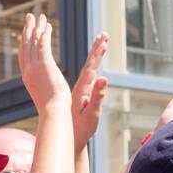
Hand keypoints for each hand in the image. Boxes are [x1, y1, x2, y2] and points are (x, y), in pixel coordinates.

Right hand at [19, 13, 70, 109]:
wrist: (54, 112)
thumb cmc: (53, 108)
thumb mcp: (44, 95)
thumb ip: (43, 86)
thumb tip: (45, 87)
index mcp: (28, 77)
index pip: (24, 55)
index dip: (26, 41)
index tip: (28, 30)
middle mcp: (28, 70)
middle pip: (26, 45)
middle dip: (28, 30)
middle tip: (30, 17)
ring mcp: (35, 67)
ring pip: (34, 42)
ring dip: (37, 28)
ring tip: (40, 16)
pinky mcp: (44, 65)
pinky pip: (43, 45)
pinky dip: (44, 34)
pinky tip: (48, 25)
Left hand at [70, 33, 108, 149]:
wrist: (68, 138)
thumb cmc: (81, 128)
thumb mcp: (92, 113)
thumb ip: (98, 95)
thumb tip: (104, 78)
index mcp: (82, 89)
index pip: (91, 67)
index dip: (98, 53)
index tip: (104, 40)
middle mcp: (81, 87)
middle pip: (90, 64)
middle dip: (97, 49)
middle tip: (104, 34)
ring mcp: (82, 91)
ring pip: (89, 69)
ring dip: (95, 55)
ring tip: (102, 42)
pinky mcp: (83, 95)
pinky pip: (88, 76)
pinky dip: (92, 66)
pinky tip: (95, 62)